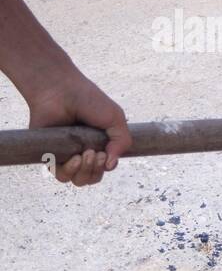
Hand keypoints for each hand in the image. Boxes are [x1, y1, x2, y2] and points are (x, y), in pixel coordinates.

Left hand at [26, 71, 132, 185]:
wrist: (61, 90)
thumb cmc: (89, 100)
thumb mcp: (116, 119)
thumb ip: (122, 142)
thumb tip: (112, 165)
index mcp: (98, 146)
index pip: (104, 169)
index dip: (105, 167)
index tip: (105, 154)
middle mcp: (81, 152)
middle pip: (91, 178)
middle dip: (96, 171)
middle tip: (94, 153)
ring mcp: (65, 154)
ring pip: (76, 180)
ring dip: (84, 172)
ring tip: (84, 155)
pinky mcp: (49, 153)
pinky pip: (59, 174)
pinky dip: (69, 171)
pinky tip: (74, 158)